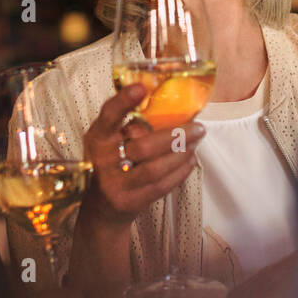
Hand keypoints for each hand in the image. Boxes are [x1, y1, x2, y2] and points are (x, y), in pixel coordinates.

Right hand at [81, 83, 204, 226]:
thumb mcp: (112, 141)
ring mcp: (115, 184)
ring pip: (155, 168)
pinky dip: (180, 172)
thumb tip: (175, 106)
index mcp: (98, 138)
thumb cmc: (113, 164)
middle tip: (198, 127)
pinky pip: (161, 187)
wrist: (102, 208)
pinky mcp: (129, 202)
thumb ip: (132, 125)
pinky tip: (190, 161)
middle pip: (143, 146)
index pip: (108, 116)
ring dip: (181, 154)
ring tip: (196, 143)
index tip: (141, 88)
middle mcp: (102, 160)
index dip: (123, 102)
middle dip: (176, 136)